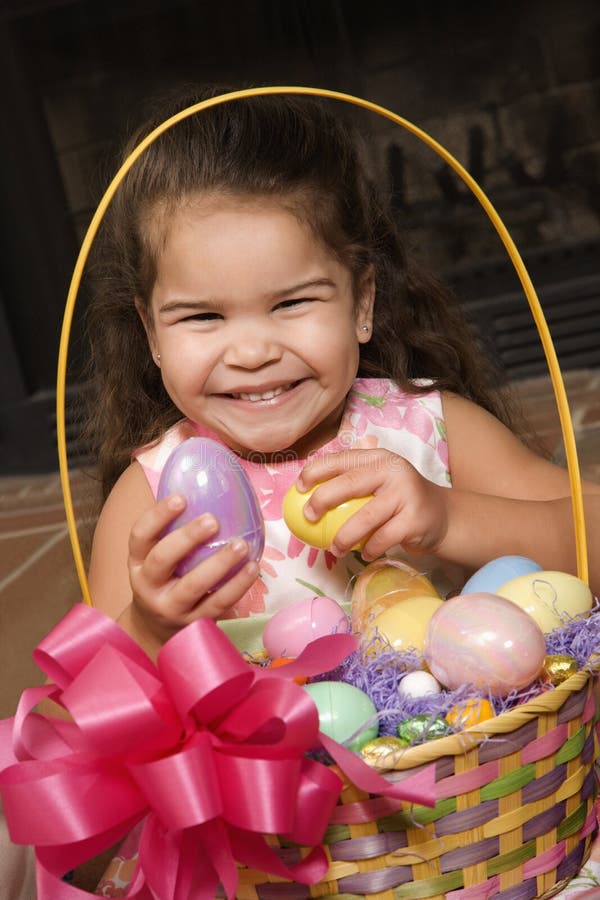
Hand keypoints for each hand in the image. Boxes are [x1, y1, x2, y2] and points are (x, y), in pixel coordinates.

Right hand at [126, 493, 258, 644]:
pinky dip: (238, 586)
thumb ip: (170, 528)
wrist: (156, 630)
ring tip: (241, 543)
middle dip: (187, 538)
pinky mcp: (195, 624)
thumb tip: (200, 484)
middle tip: (212, 520)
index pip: (140, 535)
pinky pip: (218, 604)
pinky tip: (252, 567)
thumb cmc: (163, 579)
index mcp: (136, 562)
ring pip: (193, 586)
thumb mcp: (153, 557)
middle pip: (162, 560)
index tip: (181, 497)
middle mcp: (148, 586)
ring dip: (220, 563)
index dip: (158, 515)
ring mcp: (171, 608)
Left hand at [297, 449, 449, 559]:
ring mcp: (405, 494)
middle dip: (323, 500)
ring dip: (344, 537)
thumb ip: (352, 476)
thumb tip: (305, 486)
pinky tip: (364, 554)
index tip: (299, 487)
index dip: (316, 471)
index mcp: (378, 458)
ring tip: (334, 548)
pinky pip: (382, 539)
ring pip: (365, 518)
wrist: (442, 516)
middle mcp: (393, 471)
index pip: (341, 459)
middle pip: (350, 483)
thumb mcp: (380, 479)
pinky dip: (369, 549)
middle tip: (308, 517)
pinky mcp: (414, 519)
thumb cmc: (399, 499)